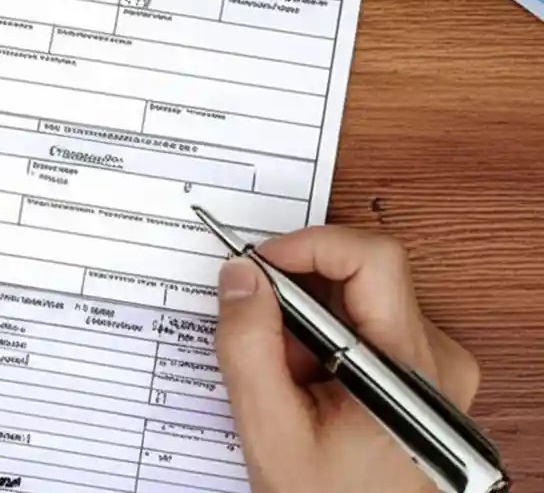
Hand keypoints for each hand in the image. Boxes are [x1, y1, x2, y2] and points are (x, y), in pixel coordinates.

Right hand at [213, 227, 480, 492]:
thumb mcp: (270, 430)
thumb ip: (248, 345)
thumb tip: (238, 275)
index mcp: (410, 367)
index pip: (371, 259)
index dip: (307, 246)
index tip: (257, 264)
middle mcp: (438, 358)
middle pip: (361, 278)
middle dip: (296, 298)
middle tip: (259, 337)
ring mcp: (437, 368)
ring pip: (360, 303)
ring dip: (307, 326)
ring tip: (285, 381)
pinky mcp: (425, 376)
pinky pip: (368, 329)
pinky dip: (325, 344)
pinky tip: (306, 391)